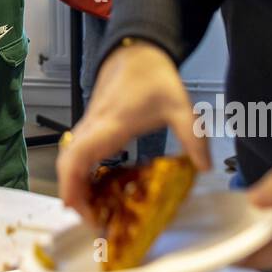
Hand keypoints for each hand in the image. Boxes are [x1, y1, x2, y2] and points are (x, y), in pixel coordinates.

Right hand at [56, 40, 208, 221]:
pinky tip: (99, 188)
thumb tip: (204, 168)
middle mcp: (93, 127)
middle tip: (93, 219)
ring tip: (96, 210)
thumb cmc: (154, 77)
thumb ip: (194, 137)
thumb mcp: (181, 106)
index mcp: (111, 124)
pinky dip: (81, 174)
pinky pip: (77, 154)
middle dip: (73, 194)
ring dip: (76, 186)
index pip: (78, 156)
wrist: (136, 52)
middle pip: (66, 163)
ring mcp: (89, 126)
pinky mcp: (91, 127)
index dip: (72, 184)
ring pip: (69, 160)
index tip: (80, 209)